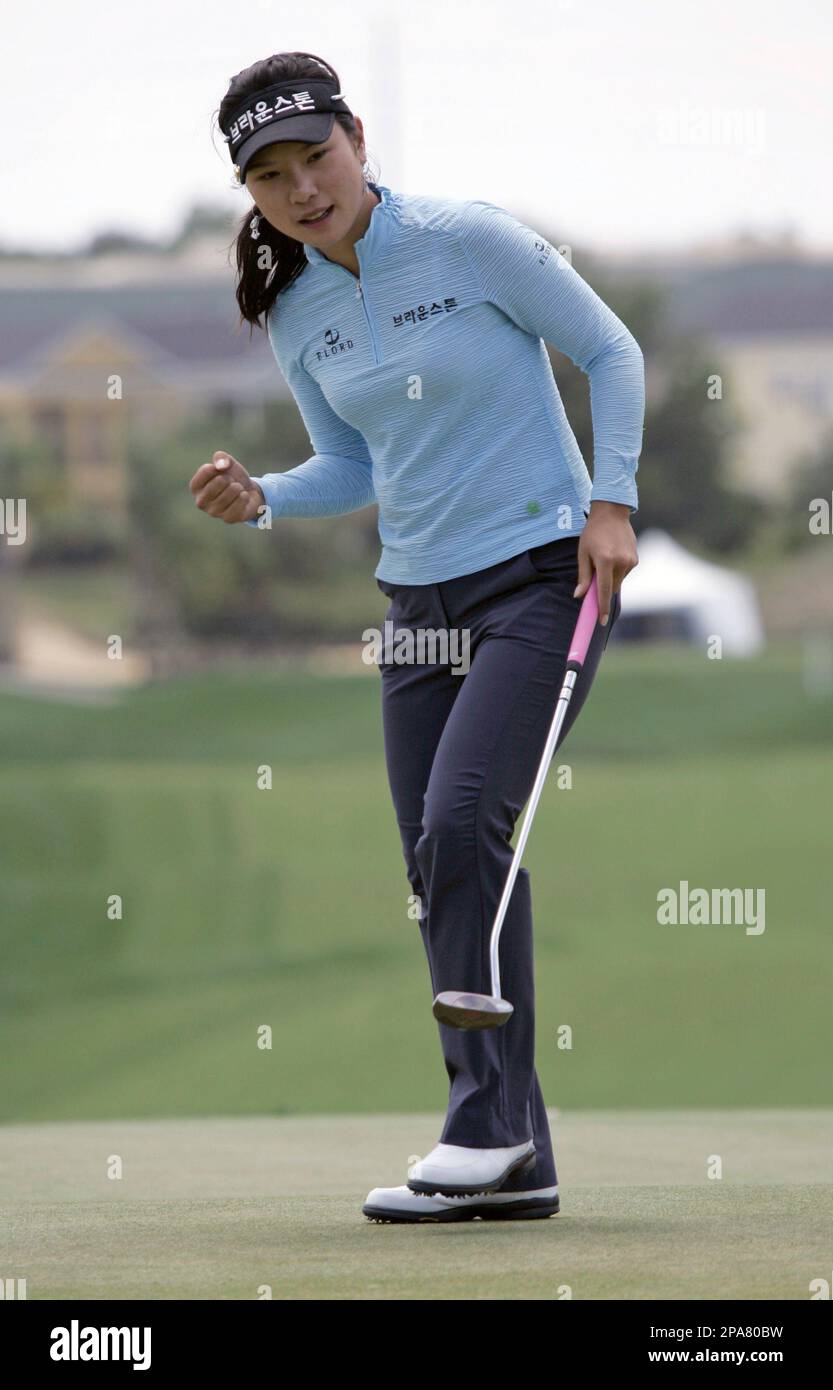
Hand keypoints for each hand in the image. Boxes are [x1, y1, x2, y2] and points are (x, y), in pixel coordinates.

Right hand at [189, 451, 264, 523]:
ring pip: (228, 494)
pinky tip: (243, 496)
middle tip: (230, 480)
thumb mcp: (227, 463)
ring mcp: (214, 512)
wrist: (249, 492)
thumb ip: (221, 458)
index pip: (205, 471)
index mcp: (196, 487)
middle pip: (217, 484)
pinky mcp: (227, 519)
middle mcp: (201, 502)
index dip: (217, 467)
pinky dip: (243, 497)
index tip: (222, 468)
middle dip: (228, 478)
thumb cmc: (232, 477)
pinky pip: (237, 506)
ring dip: (237, 488)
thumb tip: (221, 466)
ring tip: (237, 488)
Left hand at [574, 500, 637, 624]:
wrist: (612, 513)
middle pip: (611, 588)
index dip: (602, 607)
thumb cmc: (592, 533)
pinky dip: (617, 570)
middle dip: (602, 587)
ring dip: (610, 578)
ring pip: (618, 581)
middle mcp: (620, 562)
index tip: (602, 621)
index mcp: (605, 560)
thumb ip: (583, 575)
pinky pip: (624, 573)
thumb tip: (579, 596)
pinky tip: (613, 555)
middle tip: (595, 574)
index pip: (603, 590)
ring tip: (604, 558)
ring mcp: (630, 561)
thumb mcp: (583, 553)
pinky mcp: (636, 559)